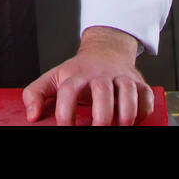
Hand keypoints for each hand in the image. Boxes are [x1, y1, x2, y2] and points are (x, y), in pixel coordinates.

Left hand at [22, 26, 152, 125]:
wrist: (106, 50)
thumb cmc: (79, 71)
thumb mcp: (54, 77)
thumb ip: (36, 94)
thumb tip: (33, 116)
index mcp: (77, 75)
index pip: (69, 90)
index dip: (66, 111)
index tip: (66, 126)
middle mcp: (100, 76)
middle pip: (102, 90)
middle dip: (102, 114)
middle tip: (98, 128)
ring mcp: (121, 78)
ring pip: (128, 91)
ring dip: (126, 111)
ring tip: (120, 126)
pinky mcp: (139, 83)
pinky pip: (146, 96)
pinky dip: (144, 110)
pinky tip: (135, 119)